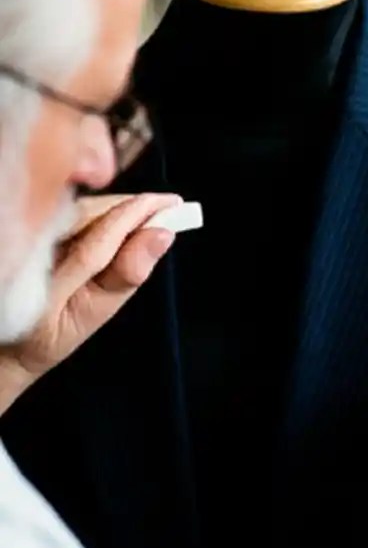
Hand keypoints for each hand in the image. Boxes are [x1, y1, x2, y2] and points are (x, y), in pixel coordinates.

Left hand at [0, 194, 178, 409]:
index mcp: (52, 286)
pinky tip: (111, 216)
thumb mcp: (93, 314)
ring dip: (113, 206)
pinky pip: (62, 212)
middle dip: (130, 206)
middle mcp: (33, 252)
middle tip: (168, 205)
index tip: (170, 205)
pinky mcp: (22, 230)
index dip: (138, 216)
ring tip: (146, 210)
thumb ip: (126, 276)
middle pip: (89, 213)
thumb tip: (161, 236)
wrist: (2, 341)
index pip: (101, 238)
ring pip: (75, 209)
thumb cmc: (47, 336)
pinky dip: (92, 211)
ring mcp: (25, 239)